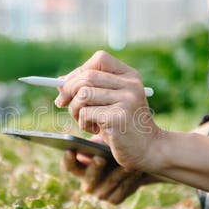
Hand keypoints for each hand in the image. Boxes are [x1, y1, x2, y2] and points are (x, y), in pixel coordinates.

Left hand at [55, 51, 163, 171]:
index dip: (80, 70)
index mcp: (130, 76)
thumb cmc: (124, 126)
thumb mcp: (109, 103)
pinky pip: (86, 113)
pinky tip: (95, 130)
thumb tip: (59, 82)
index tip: (68, 85)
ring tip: (84, 120)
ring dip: (75, 109)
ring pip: (83, 94)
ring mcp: (126, 100)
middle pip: (87, 77)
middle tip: (62, 103)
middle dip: (68, 90)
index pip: (100, 59)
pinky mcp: (118, 117)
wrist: (149, 150)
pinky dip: (83, 123)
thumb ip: (90, 89)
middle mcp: (131, 85)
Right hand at [61, 137, 156, 203]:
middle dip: (94, 167)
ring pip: (109, 182)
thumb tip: (90, 142)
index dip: (68, 160)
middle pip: (89, 177)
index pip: (69, 166)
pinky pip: (121, 190)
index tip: (70, 150)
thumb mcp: (105, 144)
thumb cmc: (115, 150)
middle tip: (100, 158)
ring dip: (119, 172)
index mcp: (80, 169)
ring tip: (128, 163)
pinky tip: (137, 171)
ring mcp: (100, 193)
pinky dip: (130, 180)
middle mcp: (87, 184)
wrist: (135, 165)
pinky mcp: (114, 199)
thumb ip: (97, 143)